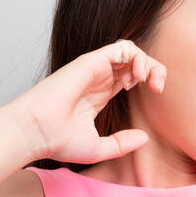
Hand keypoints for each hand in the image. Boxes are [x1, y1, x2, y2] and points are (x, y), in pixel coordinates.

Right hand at [9, 39, 166, 162]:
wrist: (37, 133)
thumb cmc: (59, 142)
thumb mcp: (99, 148)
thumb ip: (122, 143)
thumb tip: (144, 138)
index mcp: (100, 94)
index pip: (130, 76)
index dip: (147, 80)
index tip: (155, 96)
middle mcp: (98, 78)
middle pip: (134, 61)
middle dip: (154, 70)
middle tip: (158, 88)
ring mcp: (95, 69)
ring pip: (130, 51)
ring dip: (147, 61)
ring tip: (149, 80)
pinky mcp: (91, 61)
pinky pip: (122, 47)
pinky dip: (136, 57)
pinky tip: (137, 76)